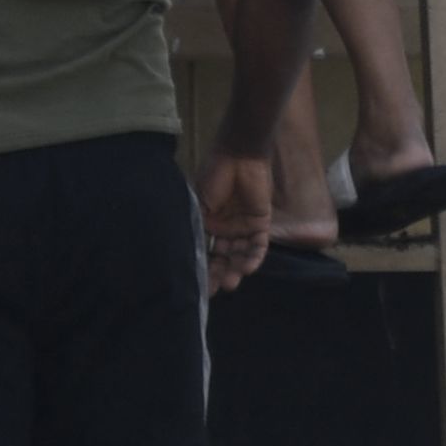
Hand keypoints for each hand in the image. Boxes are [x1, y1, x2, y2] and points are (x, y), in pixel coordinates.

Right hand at [199, 152, 276, 296]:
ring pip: (240, 254)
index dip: (204, 268)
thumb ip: (195, 224)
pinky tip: (247, 268)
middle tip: (216, 289)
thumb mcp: (198, 202)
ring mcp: (244, 226)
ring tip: (231, 282)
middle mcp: (226, 228)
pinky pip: (258, 245)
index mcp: (209, 223)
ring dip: (236, 268)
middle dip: (220, 273)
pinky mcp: (261, 223)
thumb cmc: (214, 175)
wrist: (238, 156)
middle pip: (224, 257)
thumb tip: (185, 249)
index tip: (200, 285)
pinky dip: (253, 257)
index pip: (207, 251)